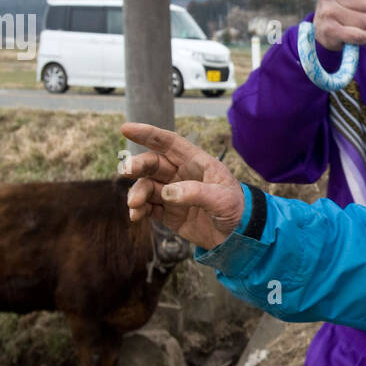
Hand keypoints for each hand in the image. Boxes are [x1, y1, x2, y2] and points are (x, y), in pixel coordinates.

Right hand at [120, 123, 243, 250]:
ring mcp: (173, 194)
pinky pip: (148, 208)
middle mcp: (181, 175)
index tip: (126, 128)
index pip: (169, 143)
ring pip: (147, 187)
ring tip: (134, 205)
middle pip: (153, 164)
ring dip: (137, 192)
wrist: (240, 236)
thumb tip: (167, 192)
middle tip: (125, 170)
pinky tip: (136, 216)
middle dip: (137, 165)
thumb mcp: (222, 199)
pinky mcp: (169, 213)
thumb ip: (196, 193)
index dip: (148, 134)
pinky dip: (139, 210)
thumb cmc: (236, 209)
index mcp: (196, 163)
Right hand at [314, 0, 365, 49]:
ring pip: (365, 20)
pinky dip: (363, 37)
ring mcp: (327, 12)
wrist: (324, 31)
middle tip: (355, 13)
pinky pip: (358, 34)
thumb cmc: (343, 6)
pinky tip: (359, 36)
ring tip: (353, 24)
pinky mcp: (329, 30)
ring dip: (364, 25)